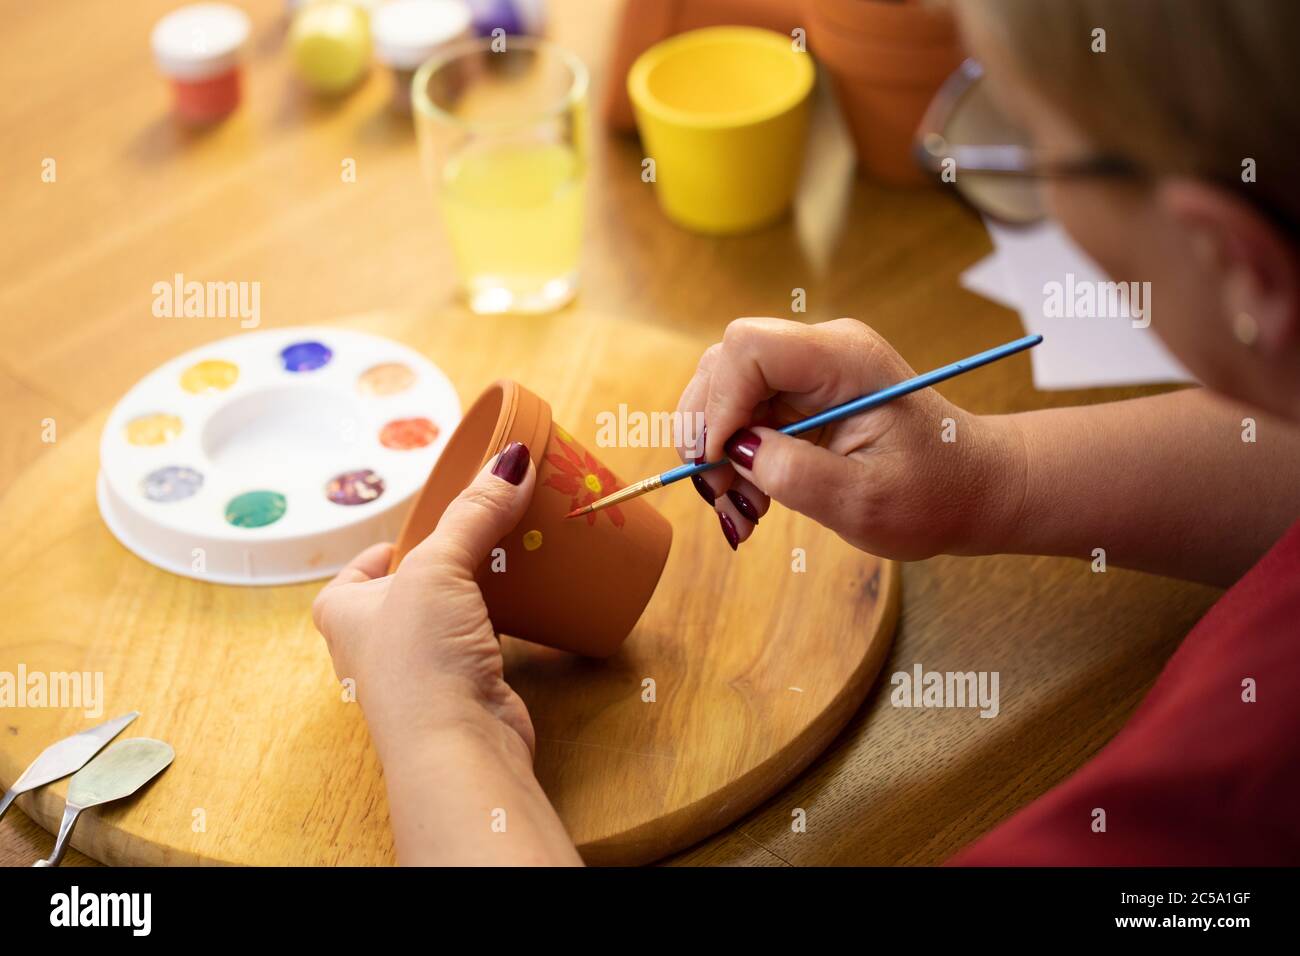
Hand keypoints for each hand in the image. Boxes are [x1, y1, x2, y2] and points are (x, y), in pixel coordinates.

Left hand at [312, 442, 536, 762]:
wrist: (458, 746)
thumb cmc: (420, 659)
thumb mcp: (439, 567)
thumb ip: (475, 513)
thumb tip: (512, 460)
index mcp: (344, 613)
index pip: (360, 566)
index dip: (391, 544)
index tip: (430, 524)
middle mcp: (374, 646)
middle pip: (409, 589)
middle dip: (444, 564)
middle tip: (481, 531)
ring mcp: (420, 672)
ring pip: (447, 617)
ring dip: (475, 594)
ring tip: (508, 560)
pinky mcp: (462, 690)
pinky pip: (480, 642)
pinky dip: (499, 623)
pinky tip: (524, 606)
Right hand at [677, 317, 1024, 559]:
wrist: (974, 490)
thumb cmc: (935, 495)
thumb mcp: (865, 501)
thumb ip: (796, 474)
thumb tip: (735, 451)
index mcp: (845, 360)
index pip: (748, 348)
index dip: (718, 402)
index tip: (718, 462)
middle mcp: (822, 352)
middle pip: (726, 364)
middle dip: (709, 430)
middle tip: (720, 494)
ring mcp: (810, 372)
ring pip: (726, 390)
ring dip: (717, 450)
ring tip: (741, 508)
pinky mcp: (802, 396)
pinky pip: (745, 414)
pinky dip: (735, 457)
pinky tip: (752, 500)